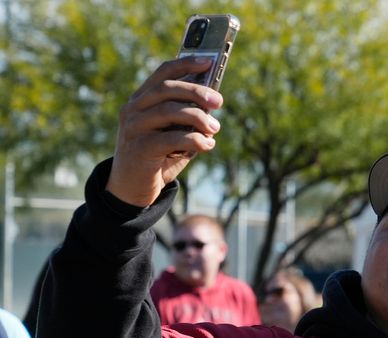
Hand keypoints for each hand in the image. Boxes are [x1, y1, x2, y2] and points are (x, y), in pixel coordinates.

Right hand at [107, 56, 223, 206]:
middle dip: (196, 92)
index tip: (209, 62)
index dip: (185, 64)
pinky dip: (195, 140)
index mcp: (141, 100)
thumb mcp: (174, 133)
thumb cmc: (158, 157)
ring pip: (169, 110)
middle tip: (218, 101)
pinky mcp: (139, 148)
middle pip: (167, 89)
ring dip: (198, 118)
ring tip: (214, 128)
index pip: (162, 73)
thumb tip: (213, 104)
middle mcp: (133, 109)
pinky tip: (207, 145)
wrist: (133, 188)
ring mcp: (133, 128)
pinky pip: (171, 138)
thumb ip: (188, 118)